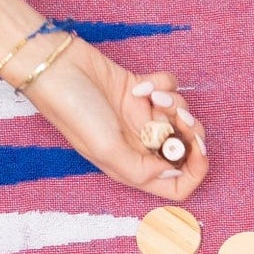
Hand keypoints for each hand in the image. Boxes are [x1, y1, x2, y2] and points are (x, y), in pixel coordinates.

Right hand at [21, 38, 207, 202]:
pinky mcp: (140, 91)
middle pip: (185, 149)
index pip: (177, 185)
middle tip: (180, 117)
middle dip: (190, 132)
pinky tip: (140, 84)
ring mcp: (140, 118)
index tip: (198, 151)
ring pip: (180, 115)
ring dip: (174, 103)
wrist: (55, 67)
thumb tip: (172, 171)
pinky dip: (162, 84)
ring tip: (152, 95)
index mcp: (132, 168)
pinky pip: (169, 88)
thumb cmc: (74, 112)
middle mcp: (138, 146)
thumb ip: (142, 170)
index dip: (194, 172)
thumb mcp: (106, 150)